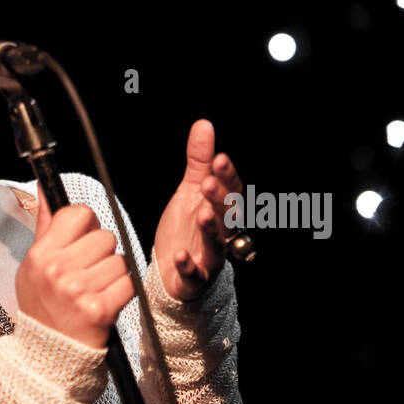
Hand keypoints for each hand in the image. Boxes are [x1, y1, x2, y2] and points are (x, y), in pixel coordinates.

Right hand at [14, 184, 135, 348]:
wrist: (47, 353)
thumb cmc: (42, 307)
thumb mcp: (34, 266)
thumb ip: (46, 226)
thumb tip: (46, 190)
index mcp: (41, 254)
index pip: (78, 214)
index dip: (87, 224)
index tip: (83, 239)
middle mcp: (58, 269)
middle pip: (105, 236)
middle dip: (102, 252)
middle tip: (89, 272)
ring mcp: (79, 290)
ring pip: (119, 260)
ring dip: (113, 274)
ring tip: (95, 289)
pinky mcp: (100, 309)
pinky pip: (128, 284)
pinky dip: (122, 293)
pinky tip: (105, 301)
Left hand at [152, 119, 242, 301]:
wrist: (172, 269)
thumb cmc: (184, 228)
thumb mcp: (190, 189)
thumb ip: (199, 160)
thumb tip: (204, 125)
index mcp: (221, 209)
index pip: (231, 191)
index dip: (227, 176)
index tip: (219, 159)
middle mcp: (221, 233)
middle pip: (227, 215)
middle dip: (220, 199)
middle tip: (209, 183)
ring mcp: (210, 257)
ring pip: (216, 243)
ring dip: (211, 229)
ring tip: (203, 214)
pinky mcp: (195, 277)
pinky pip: (195, 273)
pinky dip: (188, 265)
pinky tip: (181, 255)